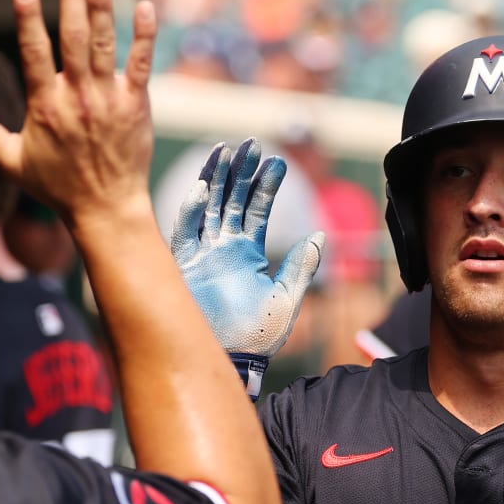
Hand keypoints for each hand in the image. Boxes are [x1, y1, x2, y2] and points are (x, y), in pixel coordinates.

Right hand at [0, 0, 155, 226]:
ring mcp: (108, 100)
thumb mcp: (10, 161)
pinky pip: (140, 65)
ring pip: (105, 45)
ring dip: (102, 8)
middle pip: (72, 37)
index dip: (28, 16)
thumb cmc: (57, 186)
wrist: (106, 208)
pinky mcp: (136, 105)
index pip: (33, 51)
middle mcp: (77, 98)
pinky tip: (145, 7)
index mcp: (44, 105)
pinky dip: (144, 36)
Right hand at [172, 139, 323, 358]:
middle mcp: (222, 248)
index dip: (265, 184)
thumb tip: (320, 235)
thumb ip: (300, 267)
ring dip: (215, 179)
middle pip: (230, 200)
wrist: (233, 361)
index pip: (256, 209)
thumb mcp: (286, 298)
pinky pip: (184, 233)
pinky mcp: (183, 266)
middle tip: (250, 142)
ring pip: (207, 207)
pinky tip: (203, 188)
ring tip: (225, 150)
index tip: (277, 160)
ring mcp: (202, 254)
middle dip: (240, 171)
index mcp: (247, 253)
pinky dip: (191, 211)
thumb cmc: (259, 336)